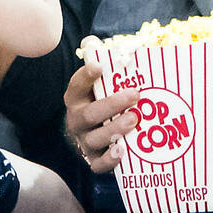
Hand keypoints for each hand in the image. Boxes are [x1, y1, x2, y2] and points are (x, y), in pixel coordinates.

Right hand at [64, 38, 138, 173]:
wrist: (96, 135)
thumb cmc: (106, 103)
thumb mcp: (107, 86)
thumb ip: (115, 70)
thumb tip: (132, 47)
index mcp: (77, 97)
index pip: (77, 85)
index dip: (87, 75)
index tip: (101, 66)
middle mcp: (77, 119)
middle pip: (90, 114)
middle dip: (112, 104)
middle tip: (135, 94)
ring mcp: (84, 141)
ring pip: (95, 138)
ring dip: (115, 129)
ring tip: (135, 120)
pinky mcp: (93, 160)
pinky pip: (98, 165)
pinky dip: (110, 159)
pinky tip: (123, 150)